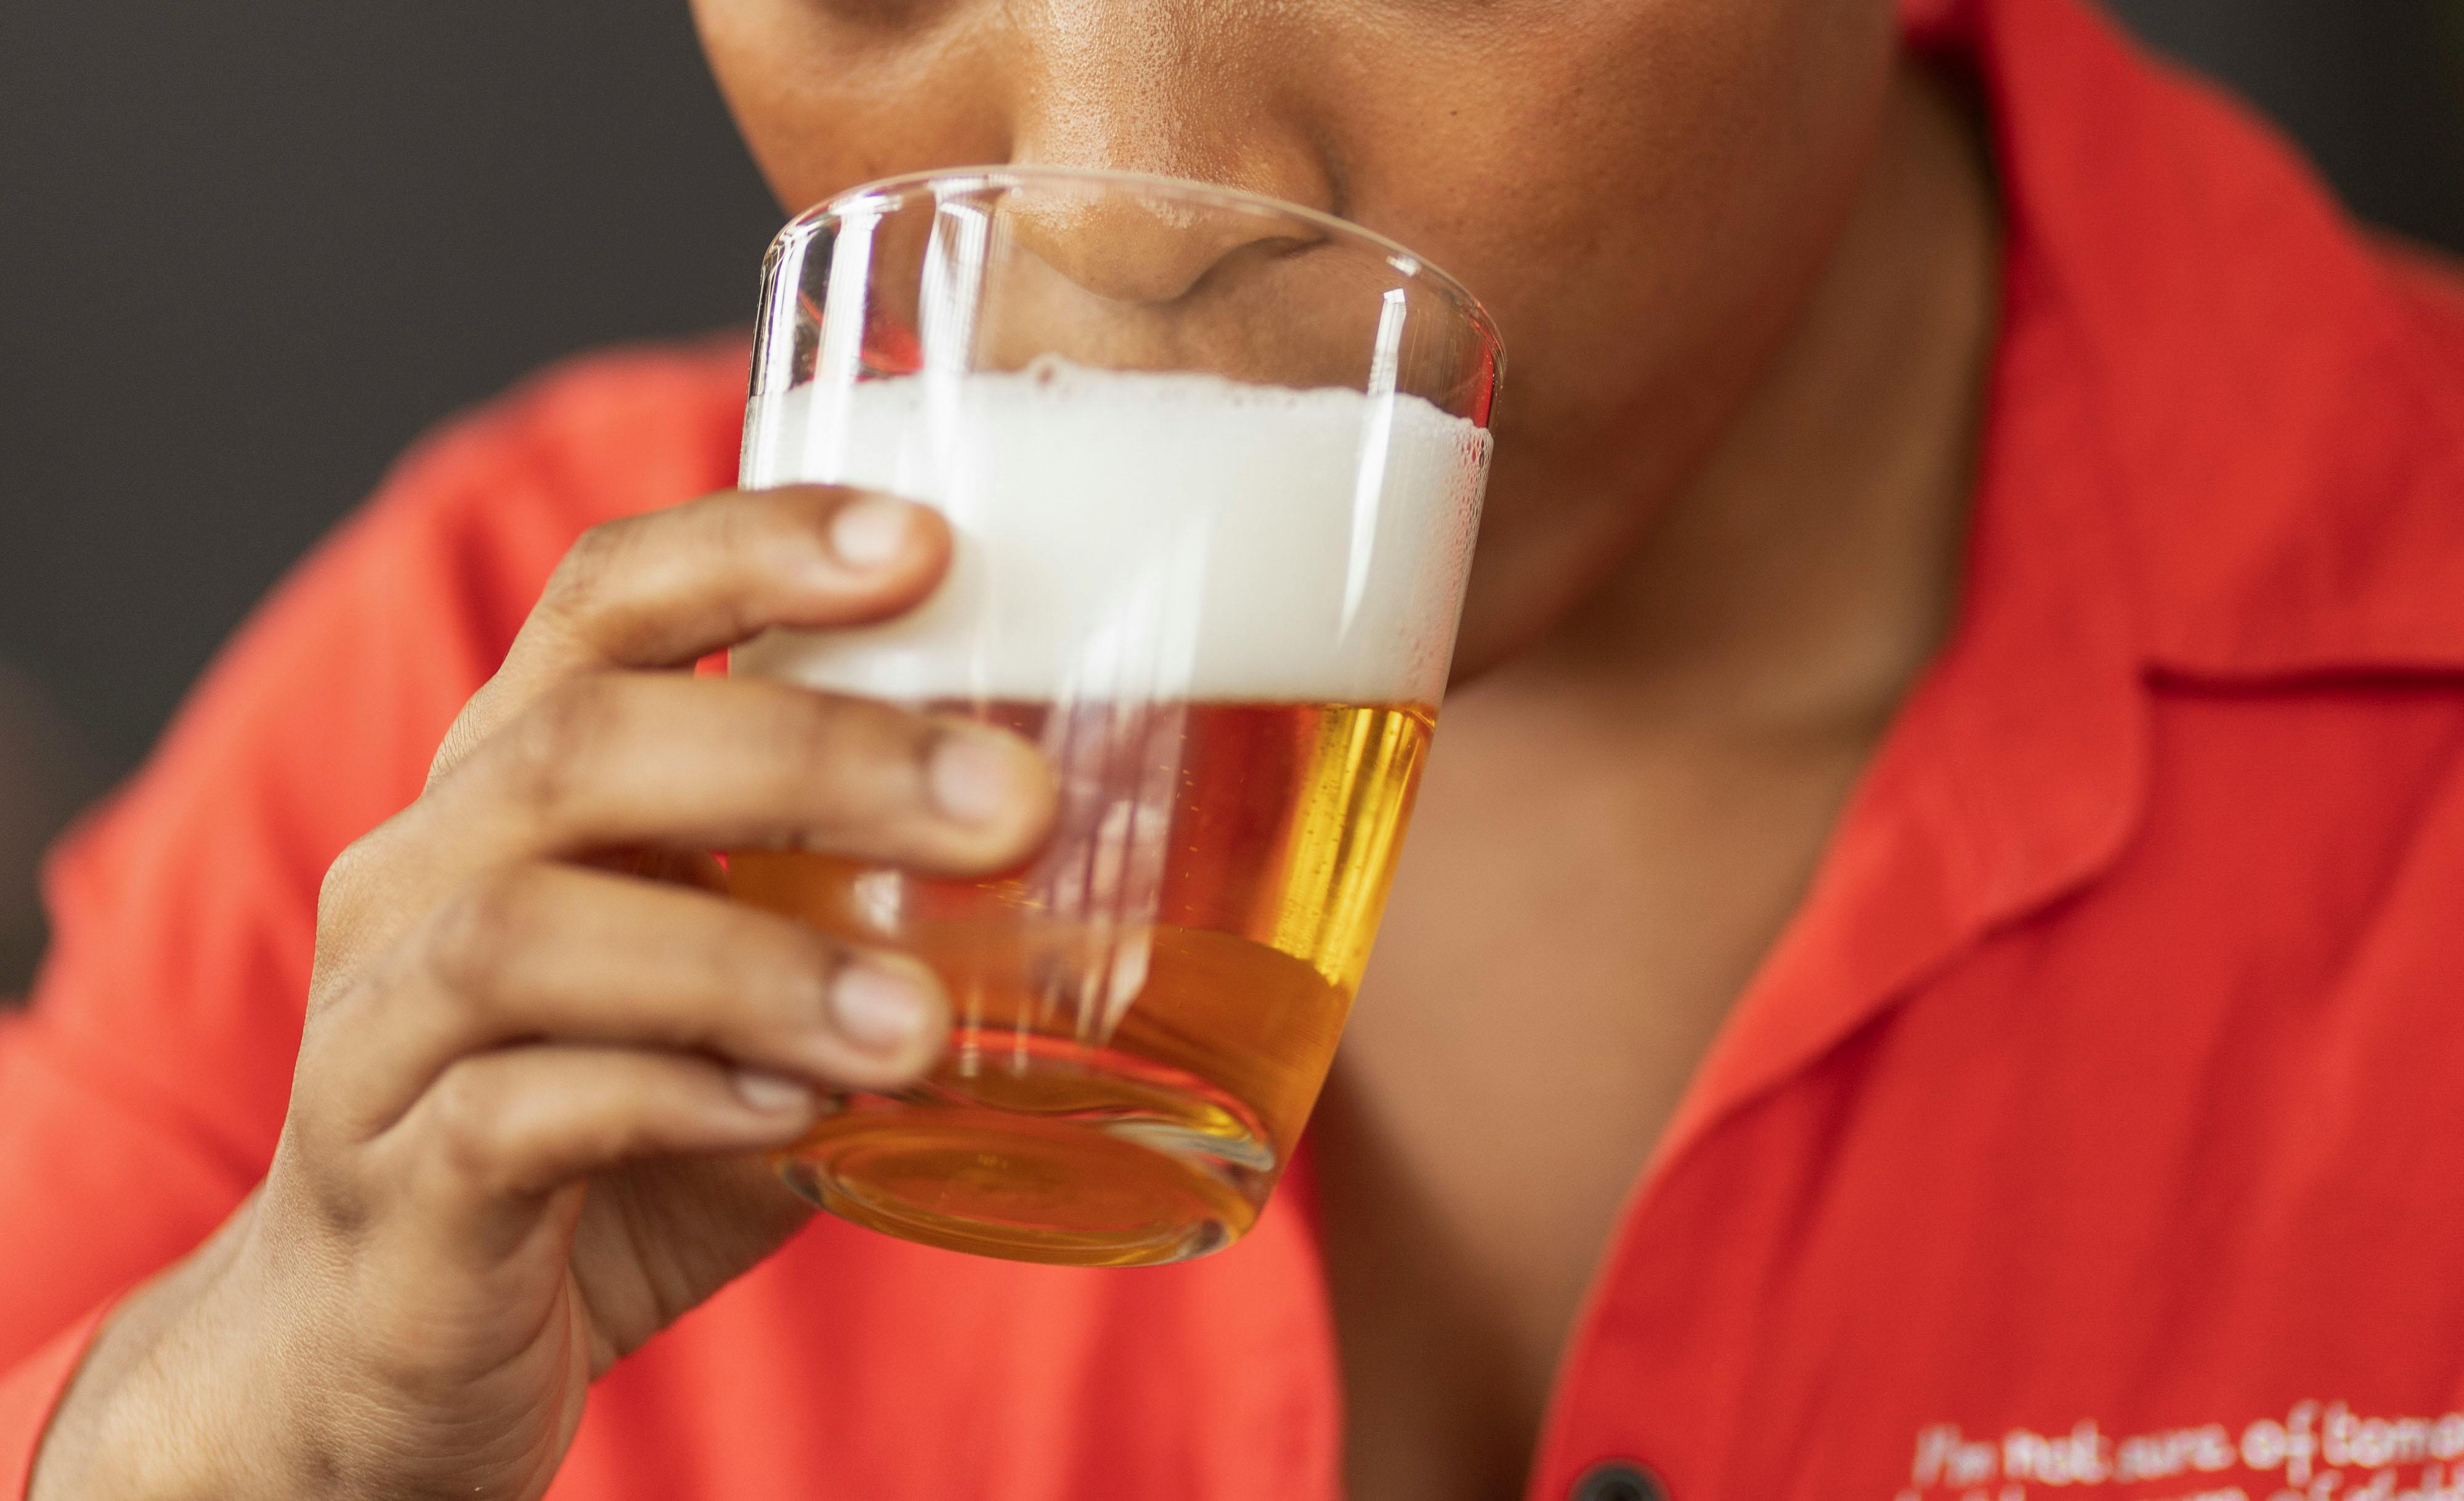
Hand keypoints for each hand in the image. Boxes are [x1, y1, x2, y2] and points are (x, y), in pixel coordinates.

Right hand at [33, 486, 1054, 1499]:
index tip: (927, 543)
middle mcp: (421, 874)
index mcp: (513, 786)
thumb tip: (1094, 895)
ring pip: (528, 930)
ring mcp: (381, 1030)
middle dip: (816, 755)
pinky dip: (671, 1100)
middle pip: (586, 743)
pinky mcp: (392, 1192)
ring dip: (755, 962)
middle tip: (1012, 806)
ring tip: (922, 1022)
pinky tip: (801, 1118)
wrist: (388, 1354)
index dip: (754, 548)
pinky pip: (514, 1115)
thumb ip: (856, 930)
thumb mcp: (732, 999)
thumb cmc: (598, 1140)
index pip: (604, 600)